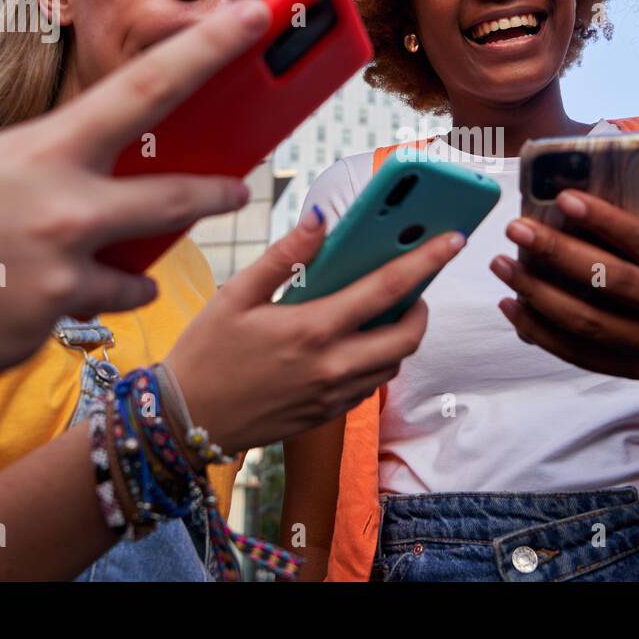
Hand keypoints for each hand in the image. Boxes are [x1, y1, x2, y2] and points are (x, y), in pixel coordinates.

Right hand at [0, 0, 269, 384]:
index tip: (259, 16)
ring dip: (116, 275)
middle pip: (176, 202)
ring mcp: (56, 283)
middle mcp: (66, 216)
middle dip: (214, 196)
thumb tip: (74, 190)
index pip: (147, 88)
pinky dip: (40, 312)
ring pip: (130, 282)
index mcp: (43, 153)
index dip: (210, 50)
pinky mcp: (35, 336)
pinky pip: (64, 320)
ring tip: (54, 267)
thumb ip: (34, 175)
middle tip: (240, 190)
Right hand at [167, 215, 464, 452]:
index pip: (387, 289)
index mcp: (312, 329)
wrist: (185, 421)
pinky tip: (353, 342)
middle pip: (407, 336)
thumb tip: (320, 217)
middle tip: (409, 287)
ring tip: (381, 312)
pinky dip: (376, 362)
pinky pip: (370, 386)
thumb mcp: (235, 295)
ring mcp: (332, 395)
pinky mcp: (327, 415)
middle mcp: (331, 366)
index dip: (426, 261)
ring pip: (393, 365)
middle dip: (421, 308)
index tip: (453, 240)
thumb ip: (284, 255)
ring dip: (399, 337)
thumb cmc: (206, 353)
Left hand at [490, 189, 638, 387]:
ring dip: (537, 292)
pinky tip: (512, 304)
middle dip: (558, 252)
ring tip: (502, 265)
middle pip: (611, 280)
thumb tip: (568, 203)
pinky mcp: (626, 370)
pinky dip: (538, 329)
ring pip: (587, 321)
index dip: (605, 220)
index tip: (563, 199)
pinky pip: (575, 352)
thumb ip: (633, 232)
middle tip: (516, 229)